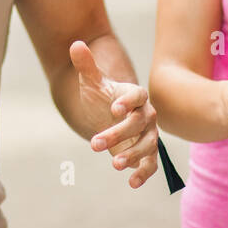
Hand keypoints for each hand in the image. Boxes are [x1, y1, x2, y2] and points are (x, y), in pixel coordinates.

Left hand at [69, 40, 159, 188]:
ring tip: (114, 164)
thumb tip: (75, 44)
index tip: (112, 109)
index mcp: (135, 94)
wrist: (109, 115)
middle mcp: (147, 113)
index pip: (137, 95)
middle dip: (118, 133)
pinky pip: (151, 162)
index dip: (127, 101)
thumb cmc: (102, 96)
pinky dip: (144, 173)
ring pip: (148, 144)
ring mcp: (149, 134)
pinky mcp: (147, 152)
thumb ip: (86, 65)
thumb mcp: (92, 81)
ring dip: (133, 155)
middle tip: (94, 143)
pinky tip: (132, 183)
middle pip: (139, 123)